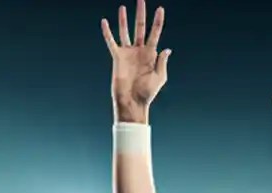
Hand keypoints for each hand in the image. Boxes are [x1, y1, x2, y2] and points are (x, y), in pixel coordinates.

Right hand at [101, 0, 170, 123]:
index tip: (160, 8)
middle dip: (141, 14)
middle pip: (140, 27)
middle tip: (141, 0)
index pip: (155, 33)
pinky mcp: (117, 57)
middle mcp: (139, 51)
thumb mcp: (159, 78)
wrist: (132, 102)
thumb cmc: (147, 93)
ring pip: (125, 31)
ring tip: (123, 7)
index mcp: (151, 54)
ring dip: (124, 20)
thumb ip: (162, 62)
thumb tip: (167, 49)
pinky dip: (108, 32)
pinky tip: (105, 21)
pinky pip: (111, 42)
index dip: (158, 21)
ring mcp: (128, 53)